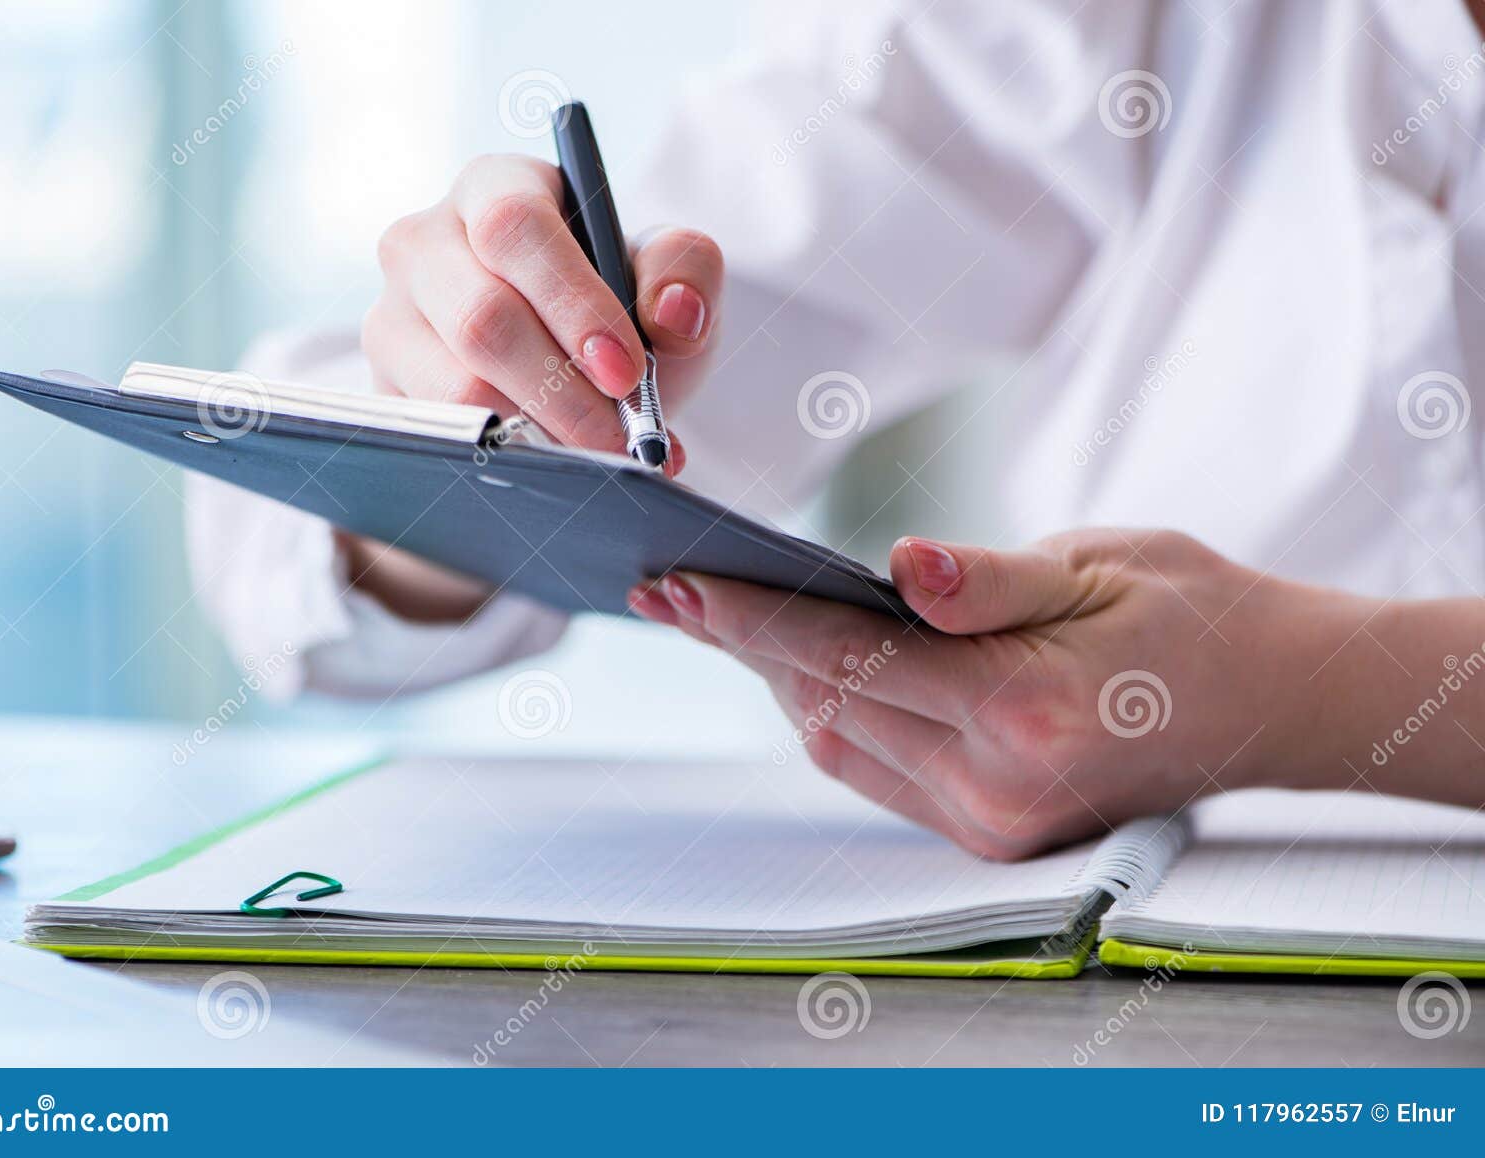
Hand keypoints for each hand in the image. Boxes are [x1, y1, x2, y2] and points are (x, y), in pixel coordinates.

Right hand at [362, 153, 723, 467]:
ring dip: (540, 434)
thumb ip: (685, 270)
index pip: (514, 226)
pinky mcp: (384, 390)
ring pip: (455, 388)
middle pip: (480, 316)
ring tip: (601, 458)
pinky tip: (559, 469)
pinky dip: (510, 461)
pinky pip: (441, 435)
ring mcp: (393, 318)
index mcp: (494, 188)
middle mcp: (425, 243)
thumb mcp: (665, 279)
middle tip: (622, 436)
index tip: (627, 370)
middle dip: (562, 389)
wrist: (582, 375)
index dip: (572, 302)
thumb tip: (674, 312)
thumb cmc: (618, 311)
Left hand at [629, 529, 1365, 858]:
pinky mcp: (993, 831)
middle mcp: (998, 786)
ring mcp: (994, 822)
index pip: (848, 660)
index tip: (681, 578)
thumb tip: (896, 567)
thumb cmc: (1195, 614)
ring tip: (712, 616)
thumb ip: (986, 579)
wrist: (1275, 701)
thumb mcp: (1099, 565)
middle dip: (741, 643)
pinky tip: (797, 661)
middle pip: (826, 707)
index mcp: (1024, 711)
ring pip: (840, 746)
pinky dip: (828, 710)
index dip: (753, 618)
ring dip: (774, 681)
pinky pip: (876, 769)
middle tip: (669, 588)